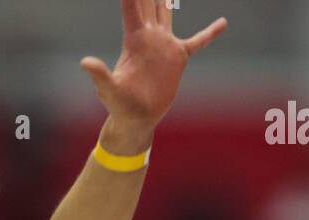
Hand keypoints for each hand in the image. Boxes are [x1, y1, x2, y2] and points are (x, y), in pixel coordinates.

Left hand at [81, 0, 226, 130]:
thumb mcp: (109, 90)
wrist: (137, 119)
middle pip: (150, 1)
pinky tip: (222, 23)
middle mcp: (150, 36)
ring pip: (167, 11)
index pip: (132, 5)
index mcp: (134, 38)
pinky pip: (197, 42)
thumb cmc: (120, 106)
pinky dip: (209, 33)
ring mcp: (165, 45)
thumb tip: (85, 62)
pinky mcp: (178, 58)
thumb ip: (100, 75)